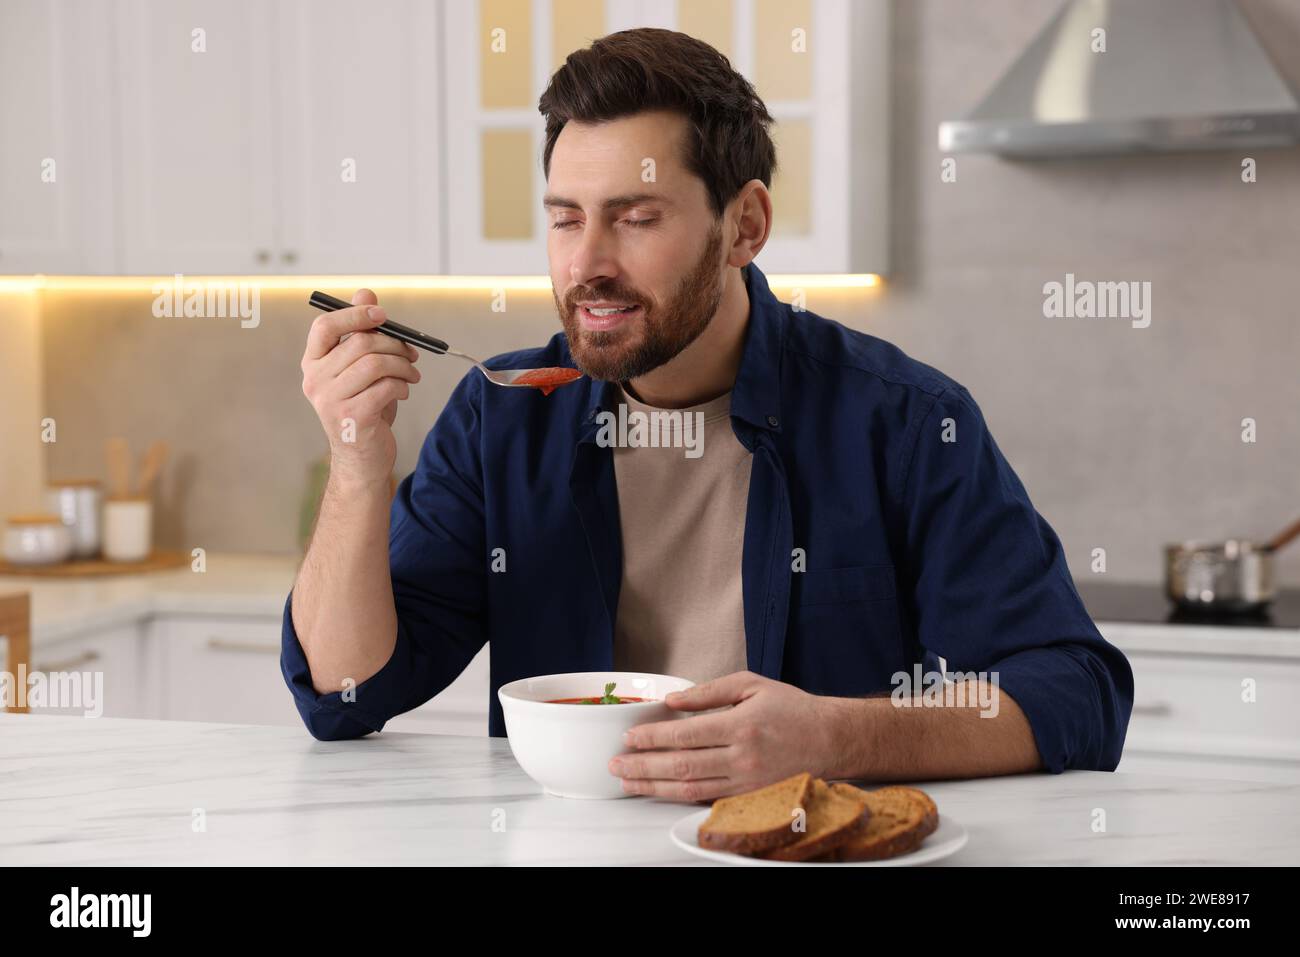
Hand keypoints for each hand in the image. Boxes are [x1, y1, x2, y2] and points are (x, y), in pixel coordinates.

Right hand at [300, 288, 420, 487]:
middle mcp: (315, 380)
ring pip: (375, 364)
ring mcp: (330, 400)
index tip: (382, 315)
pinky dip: (402, 385)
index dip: (355, 314)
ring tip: (412, 374)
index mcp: (313, 363)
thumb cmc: (363, 408)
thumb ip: (361, 333)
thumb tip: (365, 293)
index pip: (324, 326)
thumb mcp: (361, 369)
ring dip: (403, 365)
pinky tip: (403, 392)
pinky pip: (385, 387)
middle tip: (412, 352)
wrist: (361, 459)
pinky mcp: (351, 418)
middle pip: (360, 343)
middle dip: (395, 344)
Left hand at [608, 671, 843, 802]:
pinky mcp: (750, 796)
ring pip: (691, 789)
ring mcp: (747, 782)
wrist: (829, 739)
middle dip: (643, 767)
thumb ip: (708, 693)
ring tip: (628, 782)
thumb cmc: (791, 709)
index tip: (629, 737)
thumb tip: (672, 700)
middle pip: (682, 766)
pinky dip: (680, 797)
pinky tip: (660, 792)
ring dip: (654, 787)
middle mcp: (743, 757)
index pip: (685, 735)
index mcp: (741, 725)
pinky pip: (708, 799)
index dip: (653, 738)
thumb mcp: (751, 685)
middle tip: (616, 765)